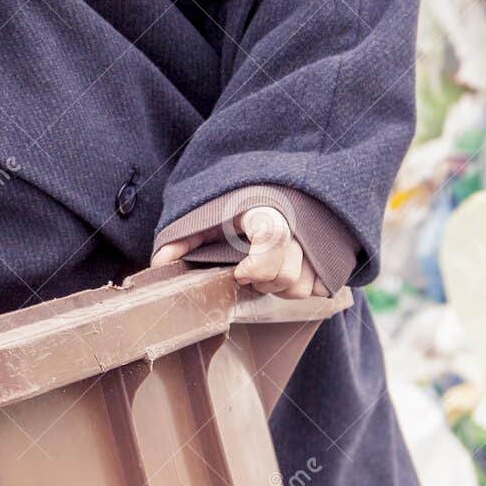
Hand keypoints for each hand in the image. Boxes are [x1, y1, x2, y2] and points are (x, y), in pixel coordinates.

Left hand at [150, 205, 324, 298]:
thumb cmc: (232, 212)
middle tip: (243, 274)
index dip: (258, 264)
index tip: (239, 274)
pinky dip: (298, 288)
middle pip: (287, 273)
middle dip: (261, 281)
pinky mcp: (326, 257)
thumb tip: (160, 265)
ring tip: (260, 274)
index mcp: (264, 210)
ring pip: (302, 285)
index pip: (273, 236)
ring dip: (278, 287)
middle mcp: (296, 225)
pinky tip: (279, 275)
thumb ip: (181, 239)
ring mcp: (314, 242)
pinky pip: (319, 288)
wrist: (268, 198)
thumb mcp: (203, 220)